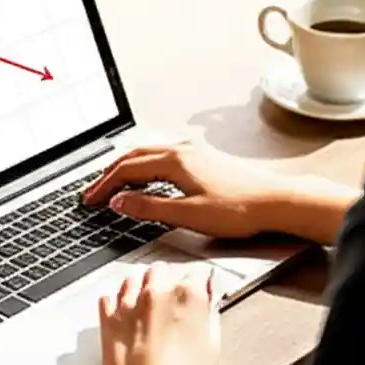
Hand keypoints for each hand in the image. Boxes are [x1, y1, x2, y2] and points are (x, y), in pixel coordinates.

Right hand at [82, 144, 283, 238]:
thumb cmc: (239, 209)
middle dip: (109, 174)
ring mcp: (194, 151)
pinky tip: (146, 177)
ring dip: (126, 167)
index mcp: (175, 160)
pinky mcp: (203, 158)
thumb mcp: (188, 214)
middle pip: (133, 156)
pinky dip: (144, 166)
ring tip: (112, 183)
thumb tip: (120, 203)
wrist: (275, 201)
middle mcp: (182, 150)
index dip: (104, 185)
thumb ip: (150, 208)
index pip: (127, 170)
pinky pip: (162, 156)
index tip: (90, 199)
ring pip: (148, 154)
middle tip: (93, 192)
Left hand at [98, 262, 220, 364]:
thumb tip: (206, 308)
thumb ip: (209, 317)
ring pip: (133, 278)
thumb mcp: (212, 348)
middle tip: (172, 300)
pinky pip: (108, 298)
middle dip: (167, 282)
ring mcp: (128, 305)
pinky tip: (124, 315)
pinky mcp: (107, 320)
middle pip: (161, 271)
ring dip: (141, 287)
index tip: (198, 292)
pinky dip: (116, 303)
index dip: (199, 286)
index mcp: (188, 295)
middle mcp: (156, 293)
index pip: (197, 274)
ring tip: (147, 306)